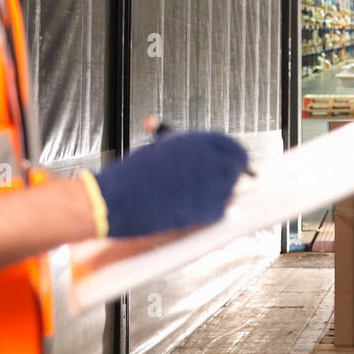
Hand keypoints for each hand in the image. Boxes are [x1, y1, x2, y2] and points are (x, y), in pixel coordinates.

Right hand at [91, 131, 247, 236]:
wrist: (116, 198)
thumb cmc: (133, 174)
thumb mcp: (161, 149)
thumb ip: (186, 149)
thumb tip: (204, 155)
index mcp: (197, 141)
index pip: (232, 147)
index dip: (232, 157)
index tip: (232, 164)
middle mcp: (209, 160)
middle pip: (237, 168)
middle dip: (231, 175)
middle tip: (222, 183)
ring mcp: (211, 186)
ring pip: (231, 190)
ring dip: (219, 193)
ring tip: (194, 196)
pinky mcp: (208, 210)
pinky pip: (219, 210)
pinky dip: (209, 212)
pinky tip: (189, 209)